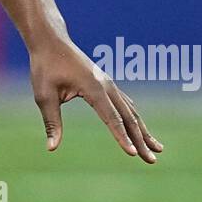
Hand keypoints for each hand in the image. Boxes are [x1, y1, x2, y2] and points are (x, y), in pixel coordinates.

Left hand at [29, 35, 162, 162]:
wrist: (50, 40)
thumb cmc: (45, 67)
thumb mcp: (44, 95)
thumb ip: (51, 122)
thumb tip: (51, 148)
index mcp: (93, 88)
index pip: (112, 118)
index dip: (122, 137)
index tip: (133, 154)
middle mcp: (106, 85)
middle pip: (128, 117)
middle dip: (141, 140)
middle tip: (152, 160)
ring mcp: (108, 83)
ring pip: (130, 110)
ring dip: (143, 131)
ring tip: (157, 148)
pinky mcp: (105, 83)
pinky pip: (125, 103)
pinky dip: (134, 118)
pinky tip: (140, 129)